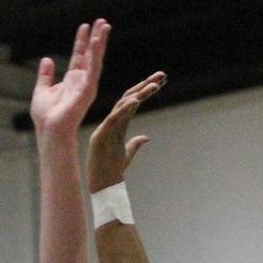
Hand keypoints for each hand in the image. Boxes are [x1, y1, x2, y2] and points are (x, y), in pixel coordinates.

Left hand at [29, 20, 107, 137]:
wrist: (49, 130)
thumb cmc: (46, 117)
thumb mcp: (42, 90)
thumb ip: (45, 76)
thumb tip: (47, 59)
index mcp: (71, 80)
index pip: (78, 56)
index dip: (82, 41)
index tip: (85, 26)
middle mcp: (81, 81)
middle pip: (90, 54)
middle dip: (96, 38)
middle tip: (102, 21)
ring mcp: (86, 85)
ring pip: (95, 59)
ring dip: (100, 42)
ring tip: (104, 26)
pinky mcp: (88, 90)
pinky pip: (93, 68)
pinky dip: (96, 54)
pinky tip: (97, 41)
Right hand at [87, 71, 162, 191]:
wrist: (103, 187)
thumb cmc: (112, 172)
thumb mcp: (127, 155)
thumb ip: (135, 143)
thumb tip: (146, 137)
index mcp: (118, 126)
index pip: (133, 102)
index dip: (146, 90)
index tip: (161, 80)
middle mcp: (111, 123)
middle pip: (129, 98)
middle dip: (145, 85)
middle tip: (162, 75)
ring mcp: (105, 128)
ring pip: (123, 105)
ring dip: (140, 94)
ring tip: (155, 85)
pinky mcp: (100, 136)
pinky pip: (113, 119)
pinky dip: (124, 109)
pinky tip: (136, 100)